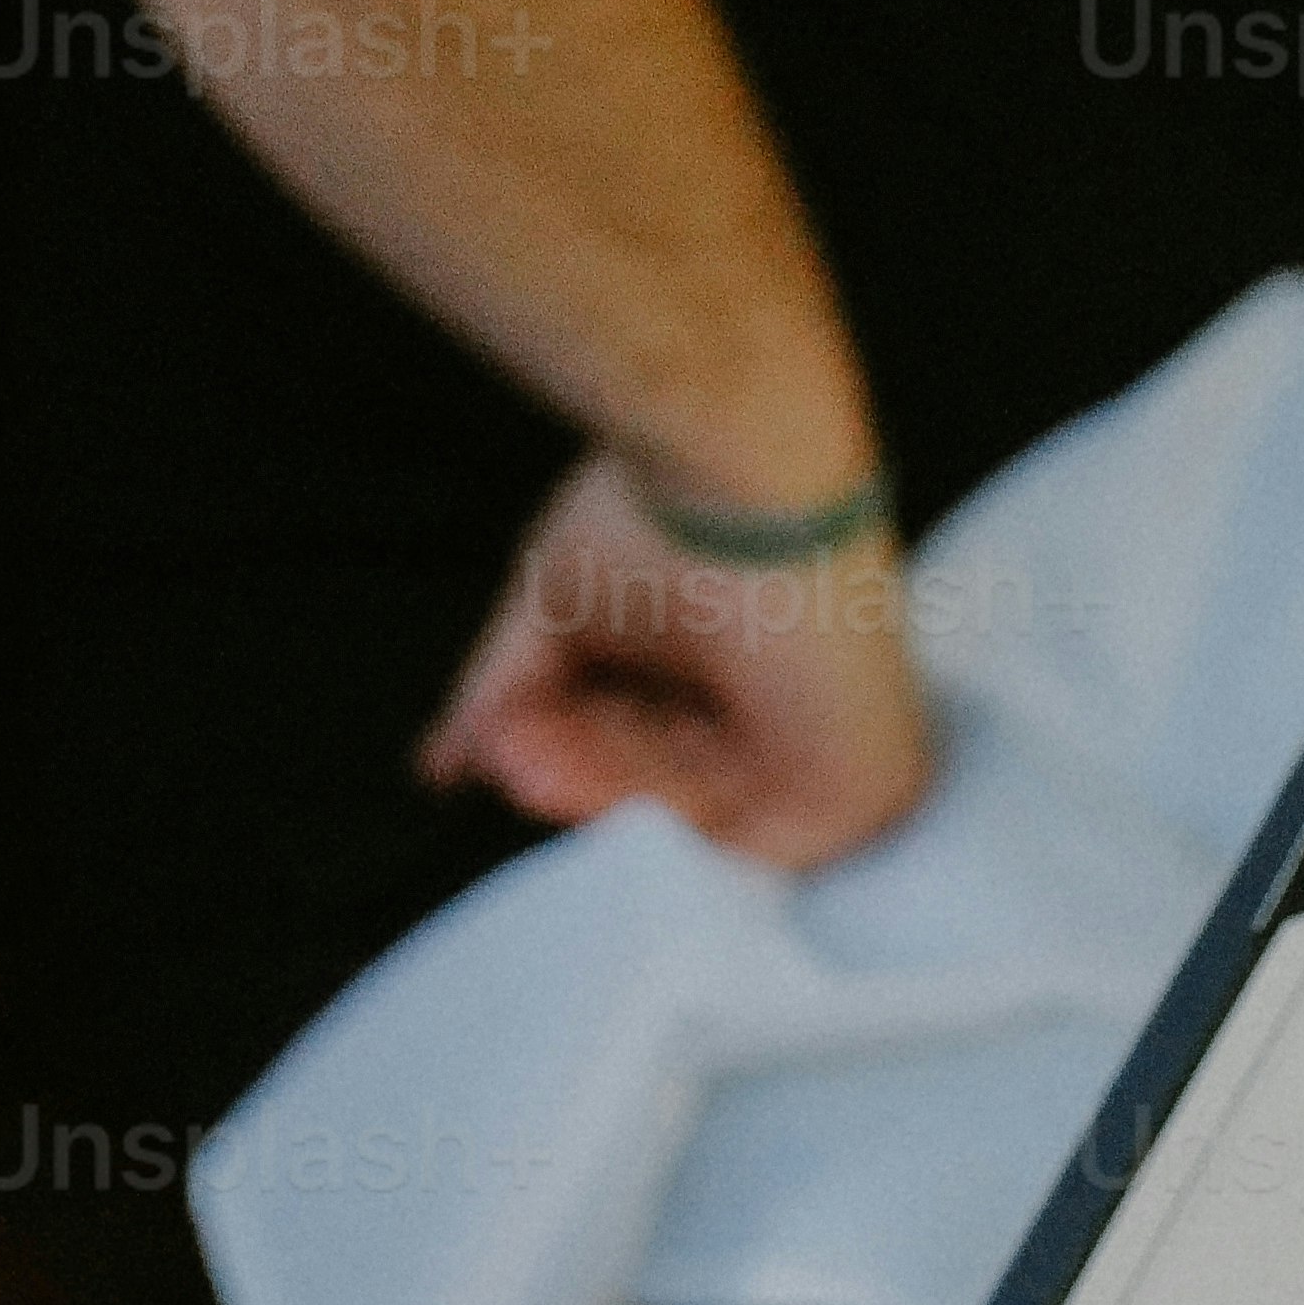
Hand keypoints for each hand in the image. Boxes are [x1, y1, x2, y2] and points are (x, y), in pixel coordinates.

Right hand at [424, 449, 935, 864]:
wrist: (739, 470)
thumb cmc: (659, 509)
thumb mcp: (560, 612)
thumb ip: (508, 693)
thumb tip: (444, 763)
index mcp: (743, 670)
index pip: (653, 742)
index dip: (575, 749)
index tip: (498, 748)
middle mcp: (795, 719)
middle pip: (673, 784)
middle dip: (584, 772)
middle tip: (511, 760)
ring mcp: (832, 762)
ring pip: (698, 810)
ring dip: (603, 787)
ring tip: (527, 761)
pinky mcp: (859, 794)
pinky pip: (743, 834)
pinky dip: (656, 807)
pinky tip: (595, 772)